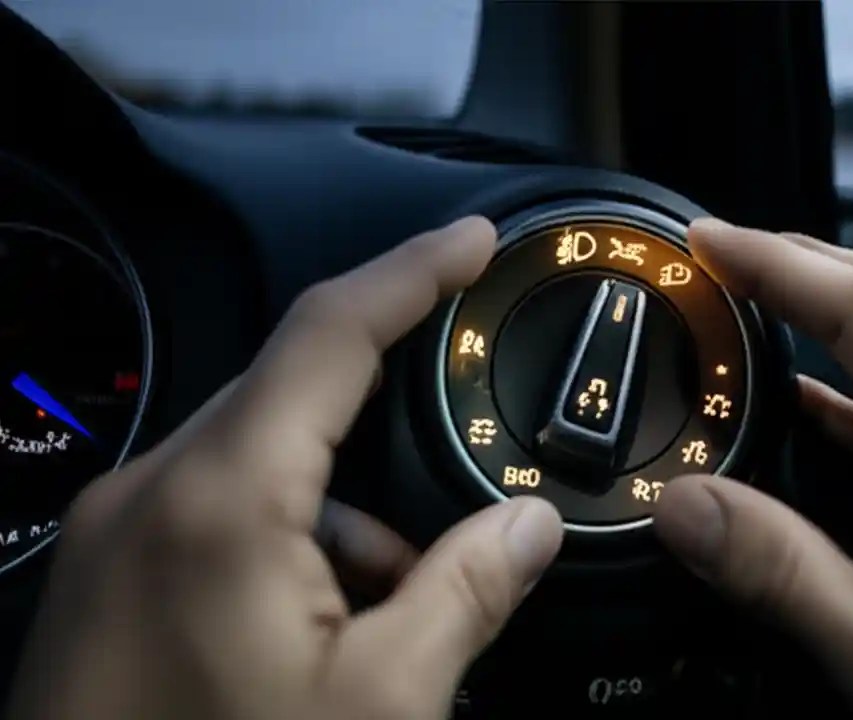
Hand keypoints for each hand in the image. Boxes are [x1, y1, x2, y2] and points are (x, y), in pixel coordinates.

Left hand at [5, 218, 564, 719]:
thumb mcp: (383, 703)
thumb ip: (469, 591)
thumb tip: (527, 524)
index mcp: (219, 500)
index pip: (329, 332)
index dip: (411, 272)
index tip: (469, 241)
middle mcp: (147, 497)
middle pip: (292, 402)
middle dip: (387, 432)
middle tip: (460, 483)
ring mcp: (112, 541)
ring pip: (256, 469)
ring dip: (339, 514)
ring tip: (392, 610)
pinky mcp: (101, 584)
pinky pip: (213, 521)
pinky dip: (285, 548)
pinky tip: (321, 634)